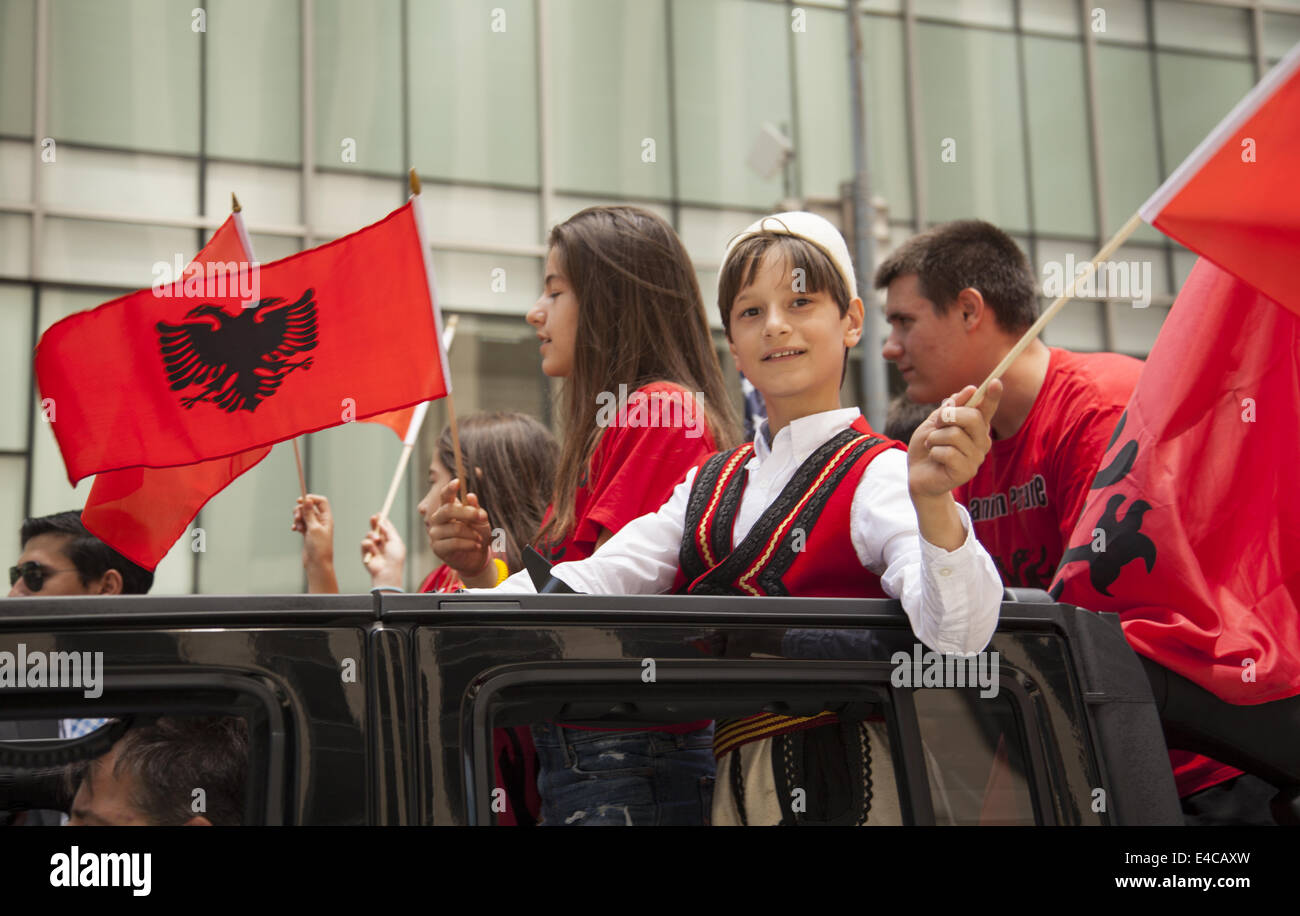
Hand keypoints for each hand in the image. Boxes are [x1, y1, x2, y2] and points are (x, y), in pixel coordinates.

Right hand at [292, 494, 338, 593]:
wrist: (317, 564)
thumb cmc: (319, 548)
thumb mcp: (314, 528)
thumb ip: (310, 514)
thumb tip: (308, 500)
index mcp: (327, 518)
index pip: (321, 501)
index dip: (311, 498)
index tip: (301, 501)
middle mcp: (321, 521)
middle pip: (309, 507)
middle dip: (301, 510)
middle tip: (297, 517)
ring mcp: (314, 527)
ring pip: (304, 515)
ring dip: (298, 518)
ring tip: (298, 527)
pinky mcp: (307, 533)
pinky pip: (300, 524)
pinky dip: (296, 525)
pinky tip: (295, 530)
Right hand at [361, 515, 406, 588]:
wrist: (386, 571)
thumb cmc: (394, 558)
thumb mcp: (395, 541)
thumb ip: (388, 531)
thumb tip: (382, 522)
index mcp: (391, 540)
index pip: (386, 528)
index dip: (383, 521)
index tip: (380, 513)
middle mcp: (382, 543)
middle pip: (376, 529)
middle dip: (374, 522)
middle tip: (373, 517)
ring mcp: (373, 547)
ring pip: (369, 534)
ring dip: (372, 534)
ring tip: (377, 540)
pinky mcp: (366, 552)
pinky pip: (364, 542)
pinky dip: (369, 545)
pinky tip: (373, 551)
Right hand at [426, 478, 494, 581]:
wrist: (474, 557)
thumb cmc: (476, 534)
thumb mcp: (480, 521)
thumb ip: (476, 509)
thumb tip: (470, 496)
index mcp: (446, 508)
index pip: (444, 496)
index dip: (449, 489)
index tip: (458, 481)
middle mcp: (437, 519)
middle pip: (448, 510)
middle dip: (467, 513)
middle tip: (483, 516)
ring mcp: (435, 533)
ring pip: (455, 528)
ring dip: (472, 533)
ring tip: (480, 538)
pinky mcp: (437, 547)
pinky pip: (454, 543)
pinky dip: (469, 544)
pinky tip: (477, 545)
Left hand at [907, 381, 1001, 498]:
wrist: (917, 475)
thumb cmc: (927, 447)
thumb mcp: (934, 423)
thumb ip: (950, 408)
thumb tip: (970, 390)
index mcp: (975, 427)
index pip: (987, 409)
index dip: (992, 396)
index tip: (995, 382)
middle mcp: (980, 441)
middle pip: (973, 418)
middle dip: (949, 415)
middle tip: (937, 423)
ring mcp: (976, 457)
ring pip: (955, 435)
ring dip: (935, 438)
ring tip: (932, 446)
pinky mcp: (966, 471)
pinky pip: (947, 452)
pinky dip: (934, 452)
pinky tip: (934, 458)